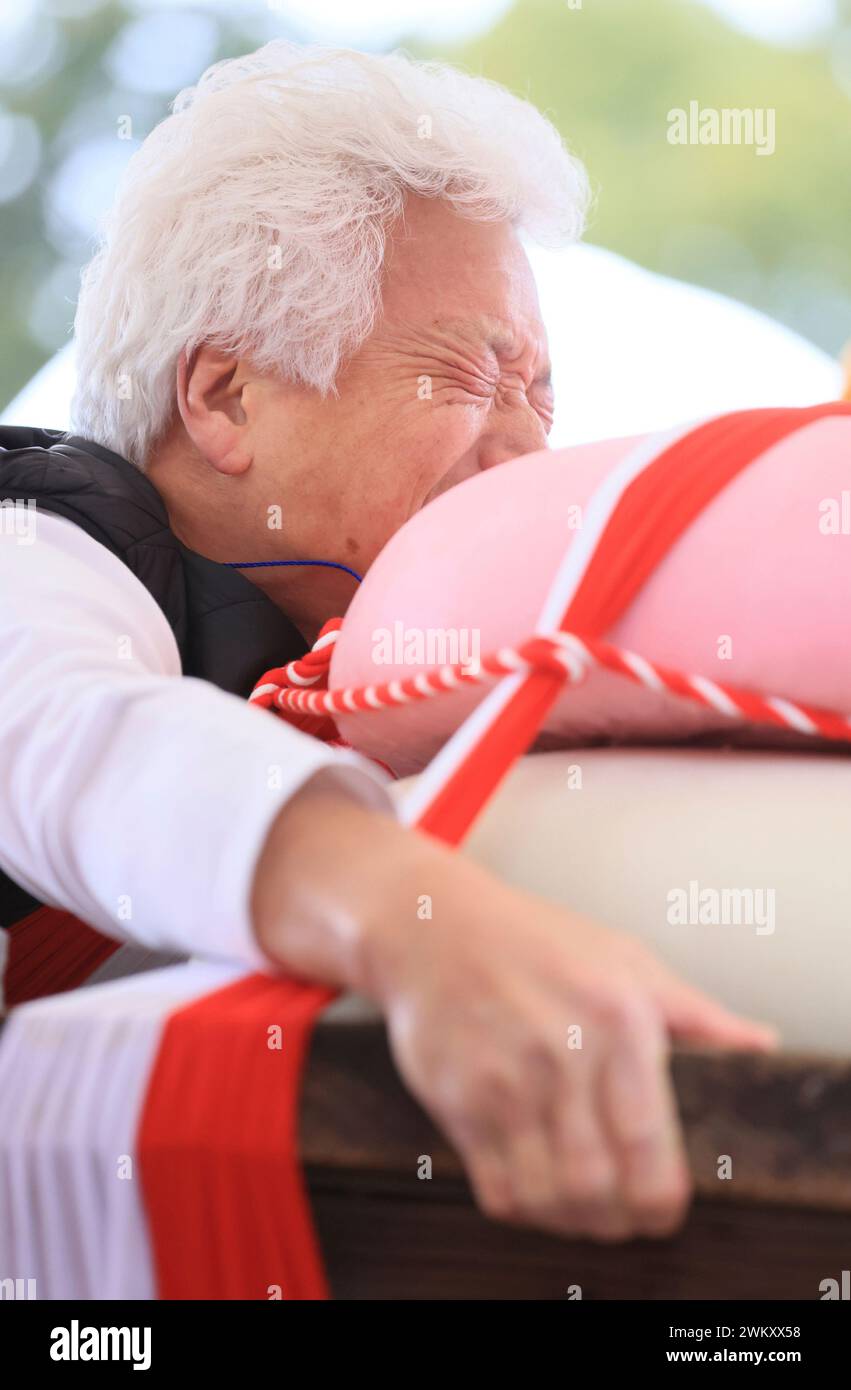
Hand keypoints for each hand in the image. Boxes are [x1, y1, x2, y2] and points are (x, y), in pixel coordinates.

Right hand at [253, 782, 776, 1240]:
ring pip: (548, 1197)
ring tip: (584, 1210)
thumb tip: (756, 1044)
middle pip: (598, 1185)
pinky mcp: (457, 1101)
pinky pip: (497, 1188)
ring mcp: (504, 1081)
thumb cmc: (536, 940)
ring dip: (572, 1221)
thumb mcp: (624, 958)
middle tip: (624, 1217)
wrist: (432, 926)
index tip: (665, 1207)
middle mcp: (561, 1054)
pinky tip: (537, 1188)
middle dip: (619, 1219)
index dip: (662, 1200)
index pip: (648, 1145)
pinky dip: (524, 1209)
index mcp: (616, 1019)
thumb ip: (694, 1011)